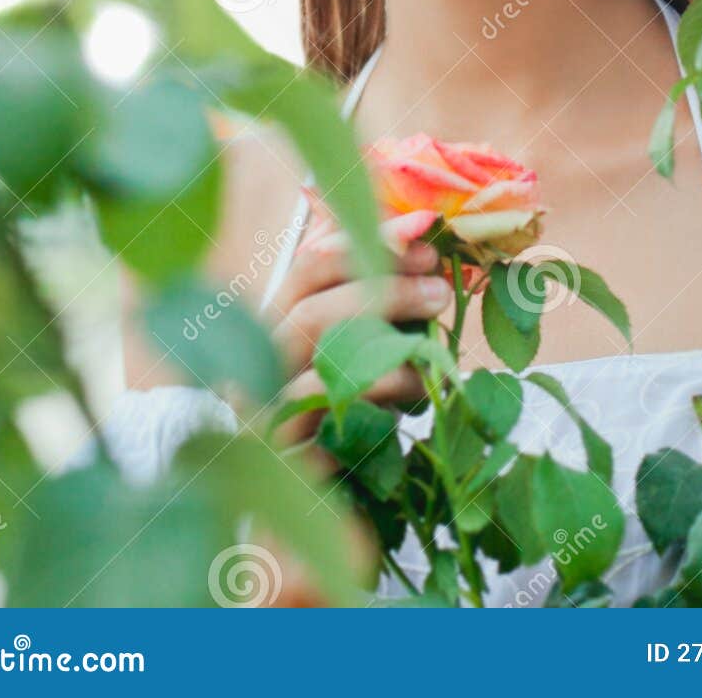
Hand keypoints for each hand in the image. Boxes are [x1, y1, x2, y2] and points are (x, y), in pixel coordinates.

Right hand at [268, 226, 449, 443]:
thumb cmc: (339, 391)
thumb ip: (373, 283)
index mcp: (275, 316)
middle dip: (383, 292)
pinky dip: (377, 403)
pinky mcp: (286, 458)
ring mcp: (267, 409)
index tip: (425, 232)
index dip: (369, 240)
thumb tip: (421, 222)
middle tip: (439, 291)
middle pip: (312, 311)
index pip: (311, 262)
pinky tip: (416, 395)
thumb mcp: (353, 331)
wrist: (302, 480)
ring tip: (435, 350)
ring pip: (320, 368)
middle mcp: (262, 358)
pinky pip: (332, 425)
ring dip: (387, 352)